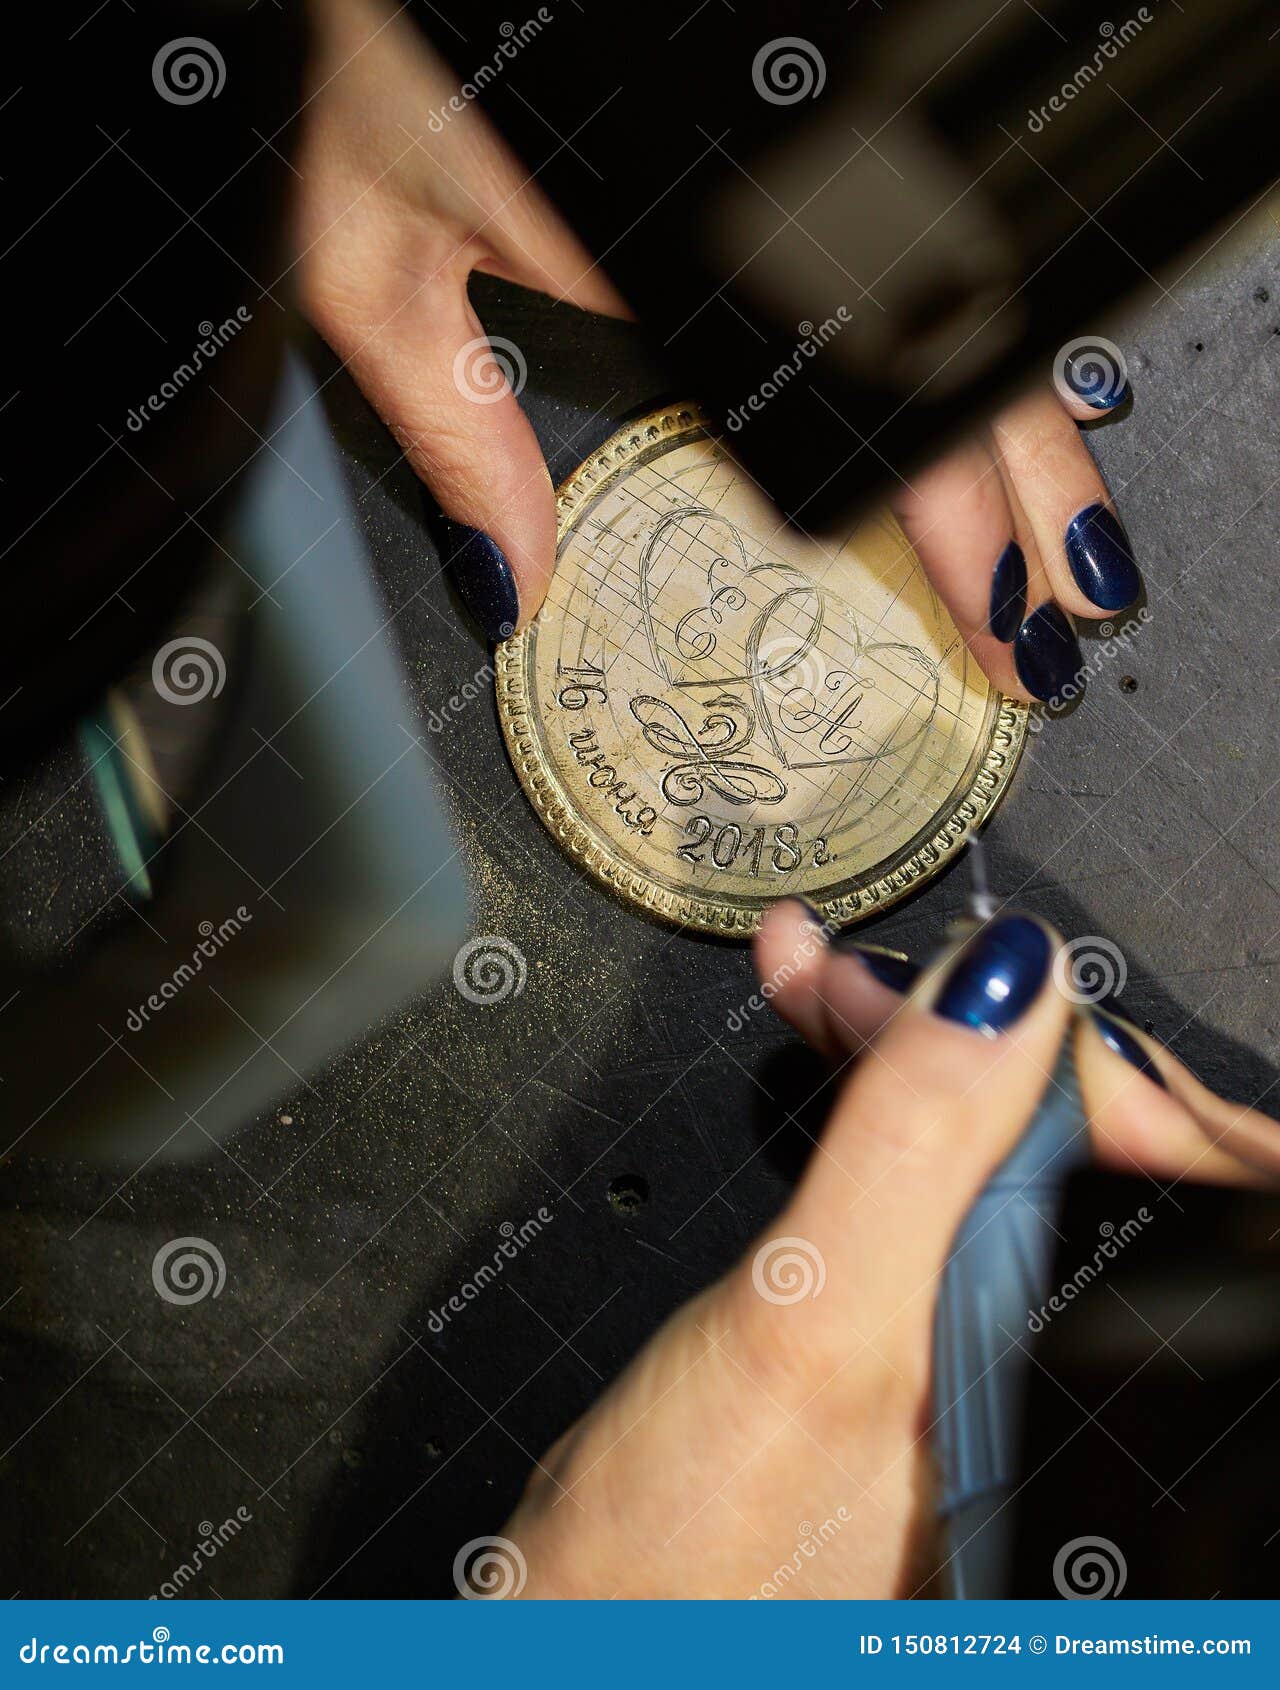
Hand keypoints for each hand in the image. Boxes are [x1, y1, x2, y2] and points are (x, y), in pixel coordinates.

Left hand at [297, 0, 1137, 704]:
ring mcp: (804, 136)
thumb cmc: (363, 41)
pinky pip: (932, 230)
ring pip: (969, 282)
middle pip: (946, 345)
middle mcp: (761, 178)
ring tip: (1066, 535)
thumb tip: (515, 581)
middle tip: (1055, 611)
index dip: (940, 509)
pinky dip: (985, 331)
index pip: (854, 392)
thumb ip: (450, 424)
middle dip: (1020, 492)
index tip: (983, 603)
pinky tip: (1009, 408)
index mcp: (662, 230)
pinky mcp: (813, 113)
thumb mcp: (368, 251)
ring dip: (1030, 421)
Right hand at [487, 904, 1274, 1598]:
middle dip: (968, 1030)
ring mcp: (990, 1364)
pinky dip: (883, 1111)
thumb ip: (921, 1145)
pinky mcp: (921, 1350)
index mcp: (1078, 1378)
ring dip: (916, 1054)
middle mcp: (1061, 1374)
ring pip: (1007, 1157)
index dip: (1053, 1038)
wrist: (584, 1637)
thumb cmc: (687, 1562)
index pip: (1148, 1148)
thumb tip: (1011, 976)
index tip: (943, 973)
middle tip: (850, 977)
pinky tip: (831, 1060)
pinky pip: (945, 1195)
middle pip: (1079, 1142)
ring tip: (817, 986)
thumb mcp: (811, 1317)